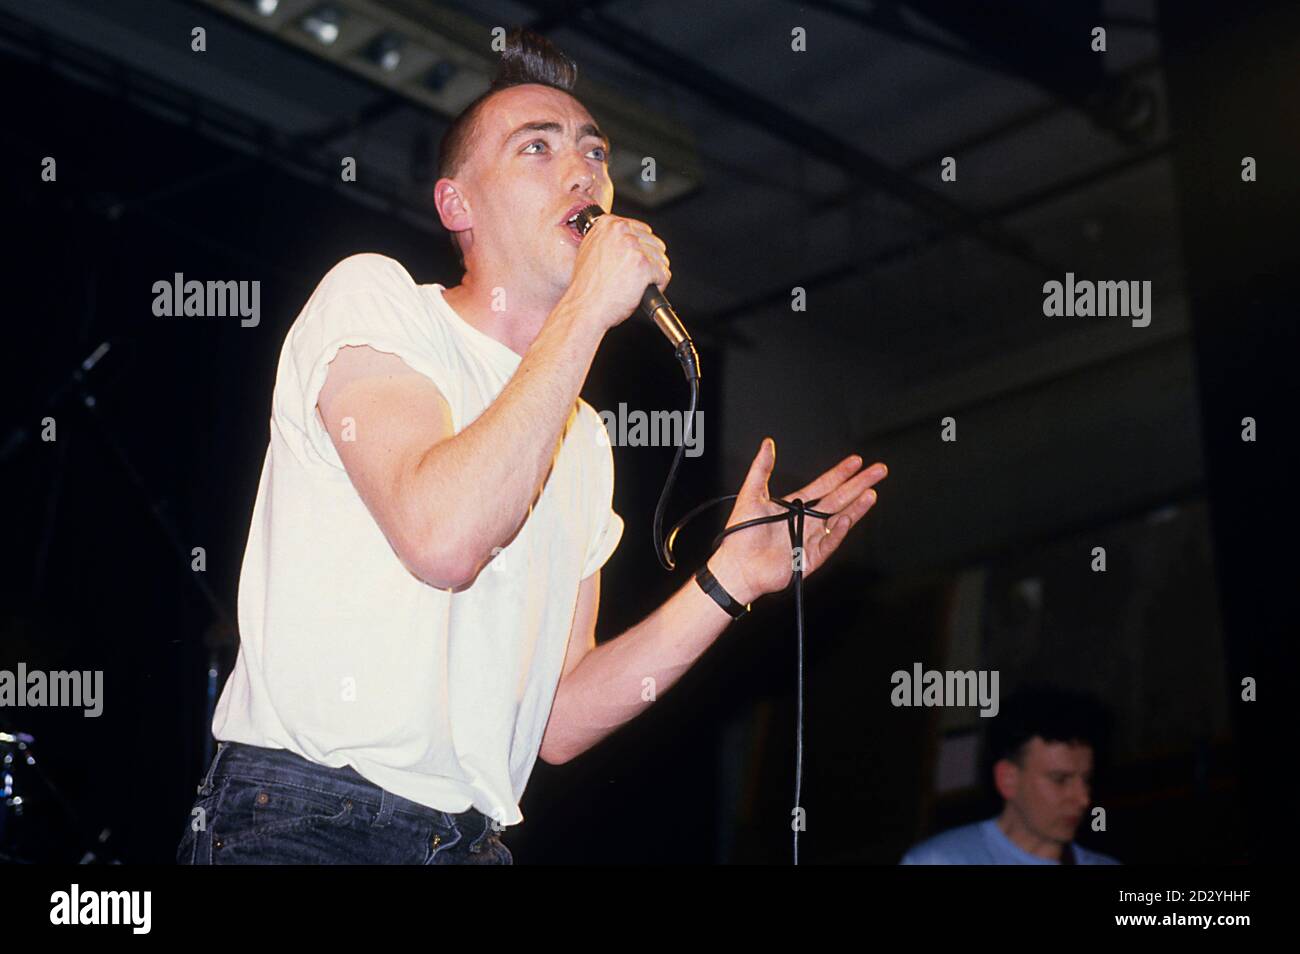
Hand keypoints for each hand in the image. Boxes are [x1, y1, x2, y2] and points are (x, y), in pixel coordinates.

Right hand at [560, 213, 669, 332]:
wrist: (584, 308)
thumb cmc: (587, 288)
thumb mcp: (590, 252)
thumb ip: (609, 241)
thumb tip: (627, 239)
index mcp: (608, 224)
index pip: (642, 231)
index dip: (641, 250)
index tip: (635, 262)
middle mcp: (621, 231)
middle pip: (654, 244)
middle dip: (650, 262)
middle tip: (635, 278)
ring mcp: (633, 247)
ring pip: (661, 259)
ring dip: (654, 275)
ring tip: (636, 286)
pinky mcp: (643, 265)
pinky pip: (663, 275)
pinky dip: (658, 287)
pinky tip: (641, 292)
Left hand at [707, 438, 886, 604]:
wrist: (737, 566)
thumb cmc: (740, 534)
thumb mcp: (751, 494)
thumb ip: (762, 468)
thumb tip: (767, 444)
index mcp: (794, 505)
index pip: (824, 485)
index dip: (840, 473)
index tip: (856, 461)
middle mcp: (806, 520)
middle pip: (839, 498)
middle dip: (859, 484)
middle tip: (878, 471)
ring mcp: (811, 538)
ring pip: (840, 519)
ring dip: (857, 506)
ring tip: (871, 492)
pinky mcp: (811, 557)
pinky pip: (830, 541)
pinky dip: (839, 530)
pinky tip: (849, 517)